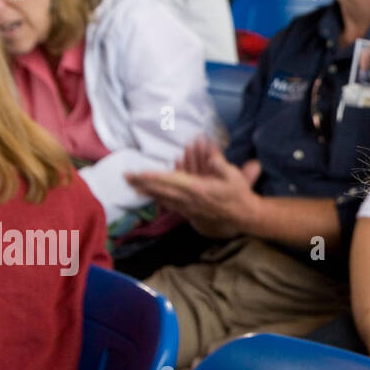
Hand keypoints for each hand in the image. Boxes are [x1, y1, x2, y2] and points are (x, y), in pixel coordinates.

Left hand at [125, 140, 256, 238]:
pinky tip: (152, 197)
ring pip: (163, 199)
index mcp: (198, 189)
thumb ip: (219, 164)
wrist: (244, 216)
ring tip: (132, 186)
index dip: (153, 177)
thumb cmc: (239, 194)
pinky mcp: (191, 213)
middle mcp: (190, 200)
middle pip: (161, 191)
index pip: (171, 181)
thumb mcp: (233, 176)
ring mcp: (189, 208)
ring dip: (147, 192)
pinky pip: (170, 205)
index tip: (138, 173)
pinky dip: (158, 200)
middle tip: (125, 177)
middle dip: (142, 184)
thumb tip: (210, 154)